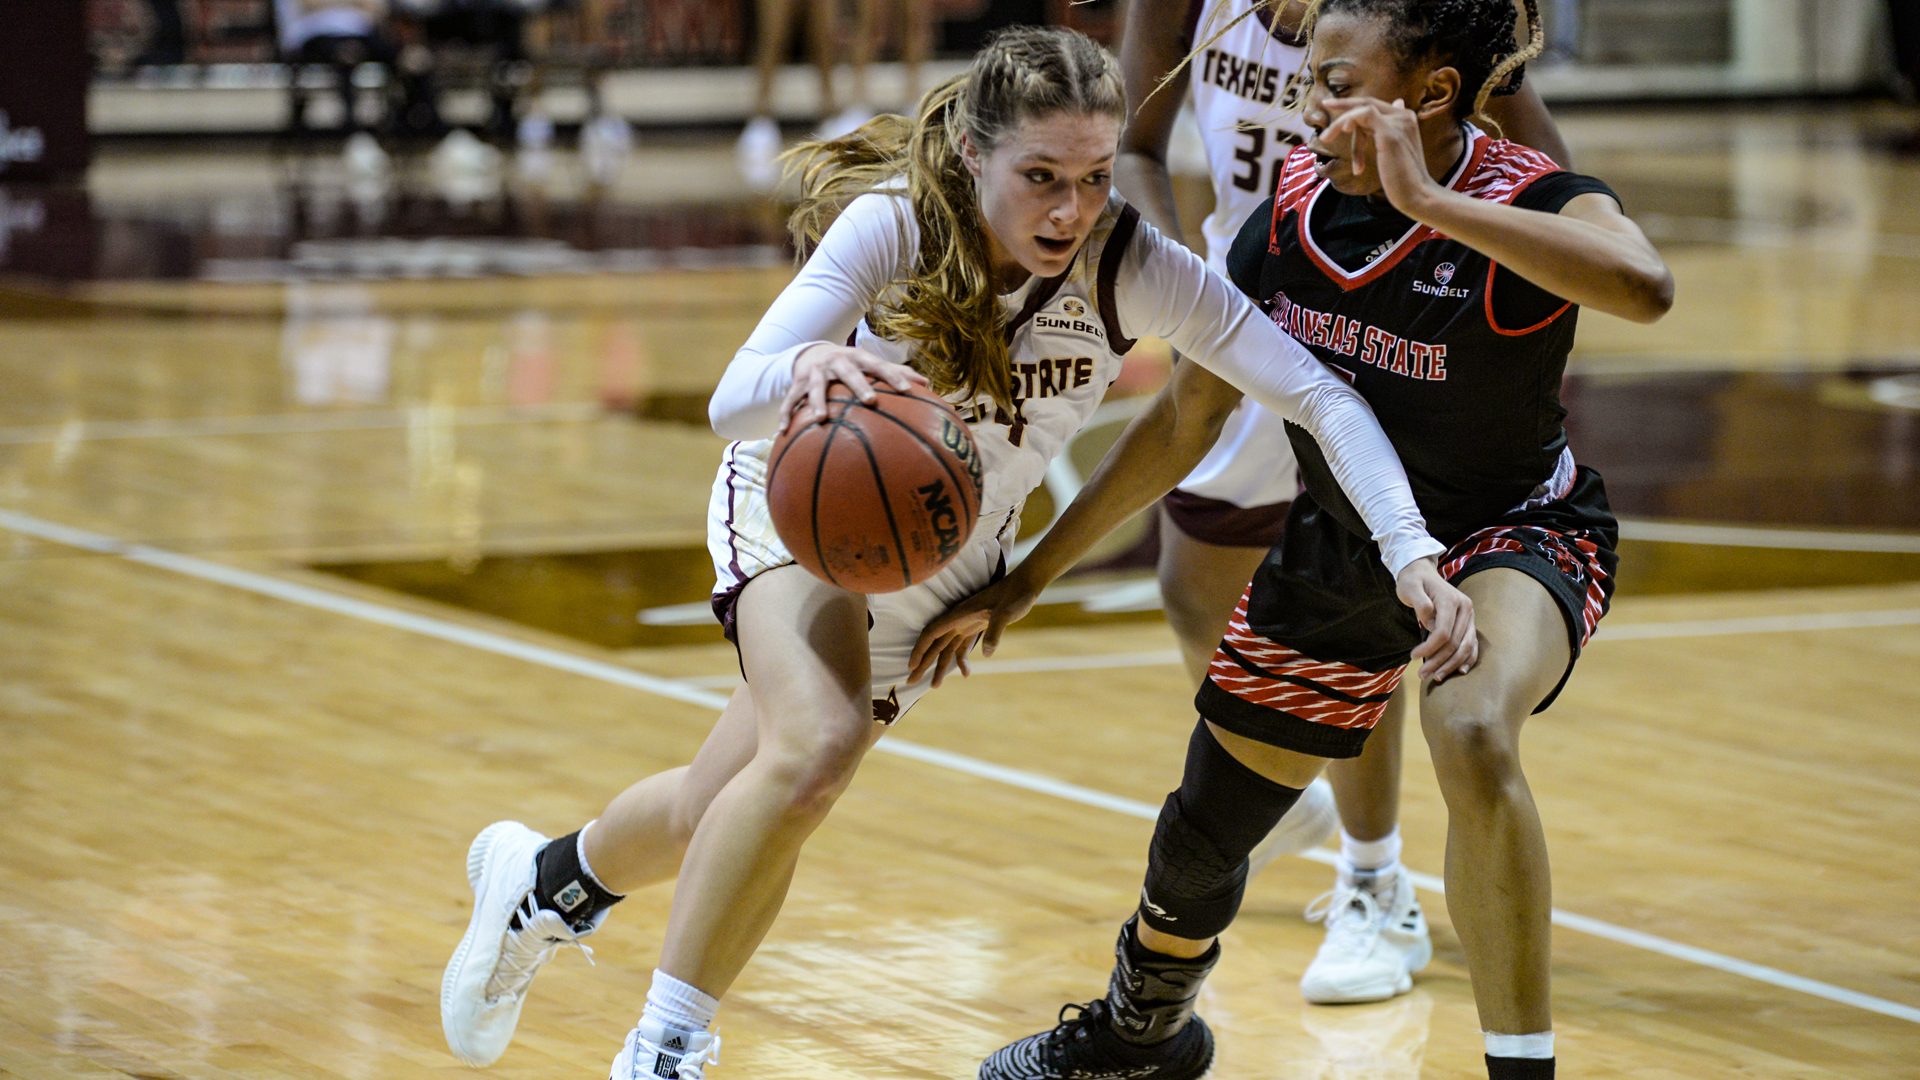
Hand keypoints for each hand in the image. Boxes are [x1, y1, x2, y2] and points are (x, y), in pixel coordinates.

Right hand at [779, 344, 929, 432]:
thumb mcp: (871, 364)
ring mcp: (815, 372)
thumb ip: (897, 374)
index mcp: (858, 358)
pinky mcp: (797, 383)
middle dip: (859, 386)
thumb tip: (928, 385)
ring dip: (818, 402)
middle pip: (849, 372)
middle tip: (871, 402)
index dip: (893, 376)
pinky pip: (790, 400)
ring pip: (816, 387)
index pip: (879, 365)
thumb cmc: (851, 364)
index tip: (908, 391)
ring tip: (822, 418)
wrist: (812, 352)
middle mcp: (837, 362)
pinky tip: (783, 432)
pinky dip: (786, 415)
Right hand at [907, 571, 1044, 687]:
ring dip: (940, 666)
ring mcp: (967, 623)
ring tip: (934, 686)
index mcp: (960, 614)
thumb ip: (996, 631)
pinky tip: (967, 674)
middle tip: (910, 682)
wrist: (1026, 585)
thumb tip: (987, 653)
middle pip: (935, 644)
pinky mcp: (976, 626)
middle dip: (923, 663)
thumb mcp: (1007, 612)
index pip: (932, 633)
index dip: (920, 649)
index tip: (912, 666)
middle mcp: (959, 620)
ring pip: (947, 648)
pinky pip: (963, 646)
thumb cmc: (1016, 595)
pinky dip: (961, 660)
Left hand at [1320, 97, 1442, 217]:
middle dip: (1345, 103)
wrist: (1416, 194)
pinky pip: (1364, 114)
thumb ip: (1388, 131)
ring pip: (1363, 108)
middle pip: (1369, 103)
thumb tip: (1397, 105)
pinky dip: (1348, 120)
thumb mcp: (1394, 151)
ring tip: (1325, 138)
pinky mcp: (1390, 131)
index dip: (1355, 108)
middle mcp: (1403, 116)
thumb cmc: (1403, 179)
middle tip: (1326, 102)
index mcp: (1405, 119)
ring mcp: (1398, 122)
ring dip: (1340, 122)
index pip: (1376, 108)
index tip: (1336, 109)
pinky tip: (1342, 130)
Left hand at [1394, 556, 1476, 681]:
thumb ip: (1419, 602)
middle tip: (1422, 675)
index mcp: (1451, 600)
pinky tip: (1461, 671)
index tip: (1413, 656)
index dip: (1429, 648)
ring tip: (1436, 677)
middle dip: (1439, 661)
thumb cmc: (1413, 581)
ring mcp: (1469, 616)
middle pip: (1455, 642)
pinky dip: (1467, 659)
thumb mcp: (1409, 587)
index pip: (1444, 632)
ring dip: (1451, 665)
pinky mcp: (1468, 623)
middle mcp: (1465, 609)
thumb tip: (1430, 619)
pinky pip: (1471, 644)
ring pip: (1465, 646)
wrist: (1422, 573)